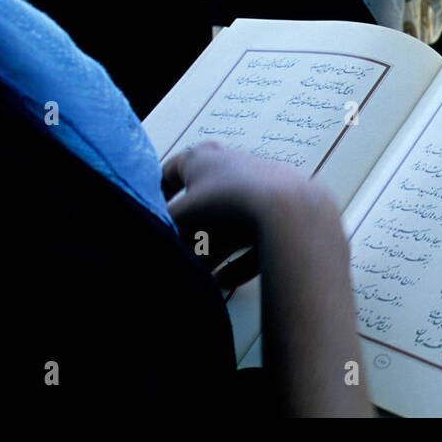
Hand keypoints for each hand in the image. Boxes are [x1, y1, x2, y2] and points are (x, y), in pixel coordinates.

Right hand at [163, 141, 330, 284]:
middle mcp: (234, 166)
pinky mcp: (288, 210)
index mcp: (204, 159)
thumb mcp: (181, 221)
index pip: (173, 170)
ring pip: (231, 221)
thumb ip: (161, 231)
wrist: (290, 212)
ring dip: (214, 249)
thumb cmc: (225, 207)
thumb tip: (154, 243)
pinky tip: (227, 281)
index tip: (150, 216)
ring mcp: (264, 186)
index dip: (158, 193)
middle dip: (189, 231)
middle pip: (204, 200)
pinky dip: (240, 260)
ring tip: (201, 276)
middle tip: (178, 255)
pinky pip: (259, 237)